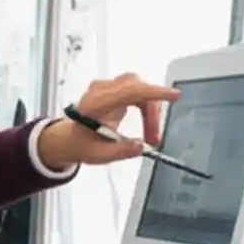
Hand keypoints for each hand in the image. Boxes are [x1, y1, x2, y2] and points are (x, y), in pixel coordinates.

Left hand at [37, 73, 180, 169]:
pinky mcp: (114, 90)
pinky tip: (148, 124)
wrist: (69, 138)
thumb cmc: (82, 145)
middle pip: (135, 89)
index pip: (127, 91)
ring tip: (151, 136)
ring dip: (150, 111)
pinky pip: (138, 92)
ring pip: (139, 89)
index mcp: (94, 104)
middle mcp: (100, 91)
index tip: (174, 95)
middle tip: (154, 139)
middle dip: (151, 112)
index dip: (152, 92)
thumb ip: (119, 151)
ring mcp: (107, 87)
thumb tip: (140, 146)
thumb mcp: (97, 155)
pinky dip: (147, 108)